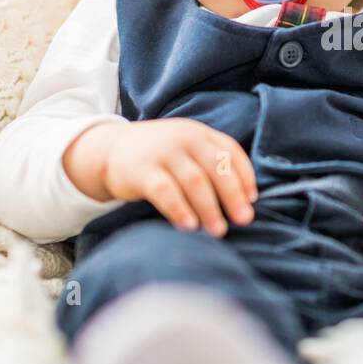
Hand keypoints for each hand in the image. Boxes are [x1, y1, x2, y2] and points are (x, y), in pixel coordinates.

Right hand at [63, 118, 256, 236]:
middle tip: (244, 220)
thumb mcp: (186, 150)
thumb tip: (246, 199)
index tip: (252, 200)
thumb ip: (211, 164)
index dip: (245, 176)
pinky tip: (189, 226)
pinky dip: (180, 210)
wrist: (110, 150)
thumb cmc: (160, 157)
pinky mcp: (142, 171)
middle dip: (233, 195)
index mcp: (199, 133)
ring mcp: (162, 153)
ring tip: (219, 230)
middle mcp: (184, 138)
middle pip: (217, 167)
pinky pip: (165, 192)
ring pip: (195, 181)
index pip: (230, 152)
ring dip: (210, 208)